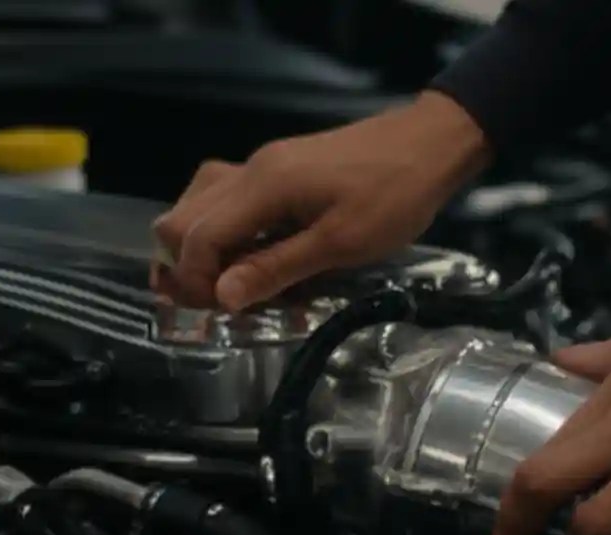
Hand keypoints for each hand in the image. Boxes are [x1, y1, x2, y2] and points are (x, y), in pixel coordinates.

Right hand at [151, 91, 490, 309]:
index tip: (219, 314)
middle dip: (188, 267)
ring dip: (203, 249)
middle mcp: (249, 171)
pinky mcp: (277, 169)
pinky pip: (226, 198)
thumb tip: (221, 297)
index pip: (195, 237)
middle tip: (221, 303)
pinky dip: (225, 231)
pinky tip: (253, 255)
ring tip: (236, 283)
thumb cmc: (395, 195)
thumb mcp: (341, 243)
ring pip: (197, 206)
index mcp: (262, 187)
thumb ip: (276, 268)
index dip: (194, 282)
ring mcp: (260, 166)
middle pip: (180, 219)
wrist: (430, 143)